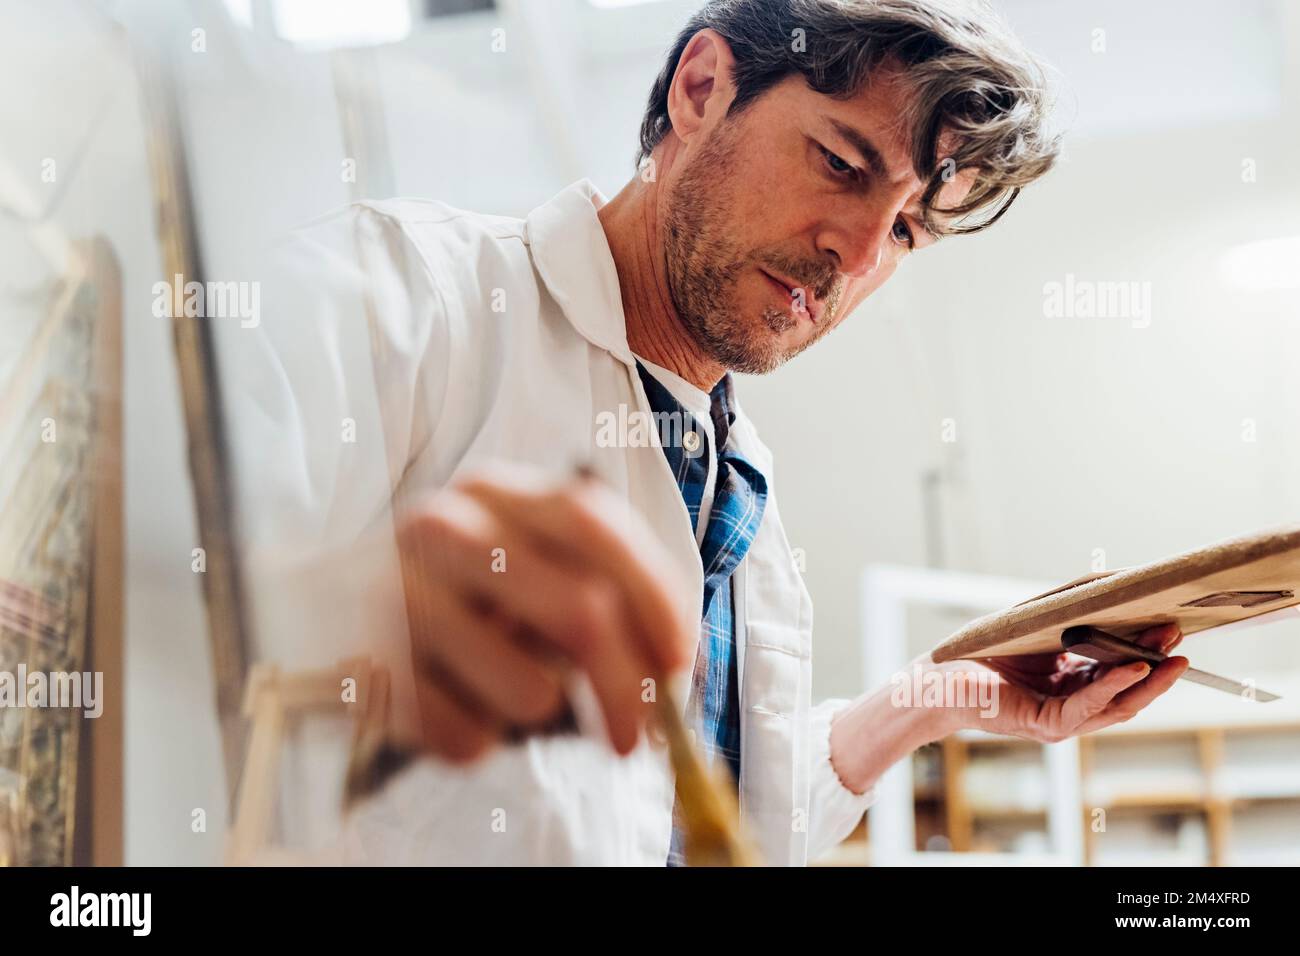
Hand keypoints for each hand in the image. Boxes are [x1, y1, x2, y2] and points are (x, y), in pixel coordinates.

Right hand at [393, 462, 694, 762]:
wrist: (322, 607)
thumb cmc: (457, 592)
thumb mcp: (523, 562)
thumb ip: (597, 591)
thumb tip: (672, 674)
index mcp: (498, 493)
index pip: (596, 524)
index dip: (655, 595)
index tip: (679, 662)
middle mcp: (445, 529)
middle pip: (581, 613)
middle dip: (629, 690)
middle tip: (638, 739)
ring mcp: (400, 597)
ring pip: (530, 690)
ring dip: (538, 712)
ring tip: (504, 688)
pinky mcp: (368, 668)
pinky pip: (466, 735)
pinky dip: (478, 739)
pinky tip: (452, 701)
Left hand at [936, 623, 1189, 741]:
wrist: (941, 676)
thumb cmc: (985, 650)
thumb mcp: (1038, 622)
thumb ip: (1072, 606)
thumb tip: (1110, 579)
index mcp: (1073, 683)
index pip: (1121, 669)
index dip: (1148, 650)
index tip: (1173, 626)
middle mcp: (1073, 704)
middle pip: (1128, 689)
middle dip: (1158, 665)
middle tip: (1182, 639)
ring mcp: (1062, 719)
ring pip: (1117, 704)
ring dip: (1148, 681)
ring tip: (1172, 658)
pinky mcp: (1046, 724)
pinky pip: (1087, 706)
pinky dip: (1113, 687)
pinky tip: (1134, 668)